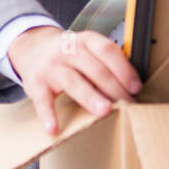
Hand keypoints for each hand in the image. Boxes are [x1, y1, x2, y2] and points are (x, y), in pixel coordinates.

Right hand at [7, 26, 141, 134]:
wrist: (32, 47)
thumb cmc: (70, 54)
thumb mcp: (88, 48)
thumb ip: (106, 61)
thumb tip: (132, 86)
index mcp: (86, 40)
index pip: (107, 51)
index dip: (124, 69)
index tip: (136, 87)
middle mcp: (69, 50)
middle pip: (95, 69)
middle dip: (114, 88)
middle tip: (128, 105)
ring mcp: (51, 66)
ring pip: (73, 82)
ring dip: (90, 97)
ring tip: (104, 111)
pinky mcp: (36, 83)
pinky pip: (42, 100)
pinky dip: (48, 115)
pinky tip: (54, 128)